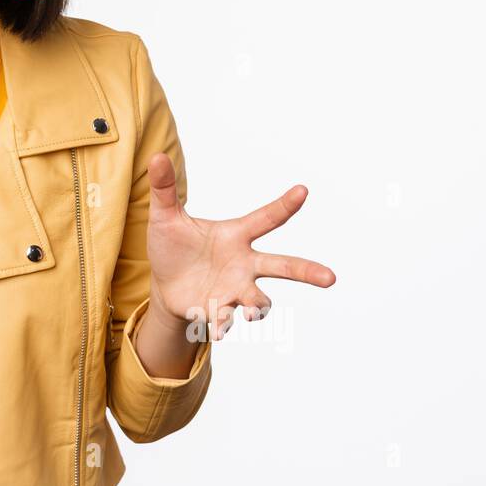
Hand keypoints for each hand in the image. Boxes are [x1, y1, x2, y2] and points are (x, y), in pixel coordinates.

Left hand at [142, 151, 335, 340]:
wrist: (163, 284)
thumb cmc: (172, 245)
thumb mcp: (164, 217)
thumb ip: (164, 188)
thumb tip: (156, 156)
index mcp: (235, 236)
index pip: (265, 218)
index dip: (284, 205)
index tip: (303, 190)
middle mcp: (243, 264)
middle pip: (283, 266)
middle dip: (307, 272)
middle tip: (330, 278)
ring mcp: (234, 290)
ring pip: (260, 302)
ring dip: (256, 308)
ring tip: (248, 314)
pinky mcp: (220, 310)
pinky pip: (228, 320)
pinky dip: (223, 324)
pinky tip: (217, 329)